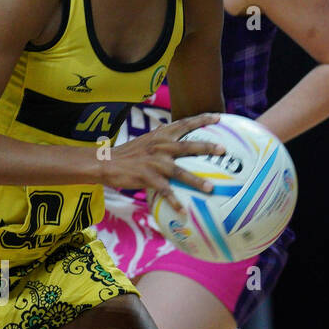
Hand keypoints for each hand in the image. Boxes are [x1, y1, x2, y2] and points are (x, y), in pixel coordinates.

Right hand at [98, 113, 225, 213]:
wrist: (105, 162)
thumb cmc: (127, 154)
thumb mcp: (145, 140)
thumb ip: (161, 137)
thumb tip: (176, 133)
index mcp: (160, 135)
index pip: (184, 123)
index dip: (202, 119)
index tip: (218, 117)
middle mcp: (159, 146)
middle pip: (187, 145)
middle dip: (206, 147)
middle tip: (224, 150)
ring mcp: (153, 162)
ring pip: (179, 171)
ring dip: (196, 180)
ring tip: (210, 189)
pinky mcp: (146, 177)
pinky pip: (164, 191)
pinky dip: (174, 202)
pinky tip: (183, 212)